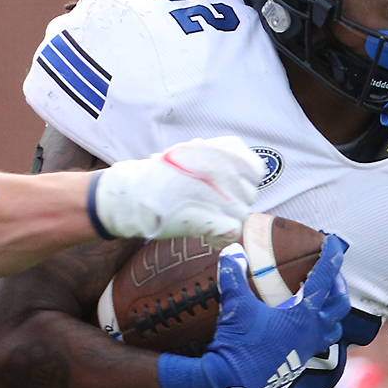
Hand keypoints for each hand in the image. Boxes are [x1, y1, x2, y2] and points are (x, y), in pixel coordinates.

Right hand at [91, 136, 260, 240]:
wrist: (131, 196)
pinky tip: (209, 234)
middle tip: (213, 205)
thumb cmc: (158, 176)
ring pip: (242, 213)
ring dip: (228, 219)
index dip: (247, 181)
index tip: (233, 188)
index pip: (255, 169)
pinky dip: (224, 234)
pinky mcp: (209, 220)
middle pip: (250, 194)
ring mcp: (216, 196)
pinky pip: (234, 229)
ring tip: (207, 218)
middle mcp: (221, 171)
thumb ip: (218, 155)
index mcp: (217, 153)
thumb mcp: (188, 152)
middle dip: (237, 202)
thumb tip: (245, 166)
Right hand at [157, 236, 350, 387]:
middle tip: (329, 272)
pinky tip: (305, 326)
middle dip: (338, 284)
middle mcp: (312, 330)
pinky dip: (319, 330)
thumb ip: (234, 275)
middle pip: (340, 303)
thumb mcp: (235, 305)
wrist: (234, 383)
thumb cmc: (239, 343)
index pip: (325, 277)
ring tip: (323, 300)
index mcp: (303, 313)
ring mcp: (307, 348)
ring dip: (332, 311)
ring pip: (334, 327)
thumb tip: (232, 250)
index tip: (333, 241)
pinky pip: (319, 343)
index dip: (331, 255)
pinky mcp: (299, 362)